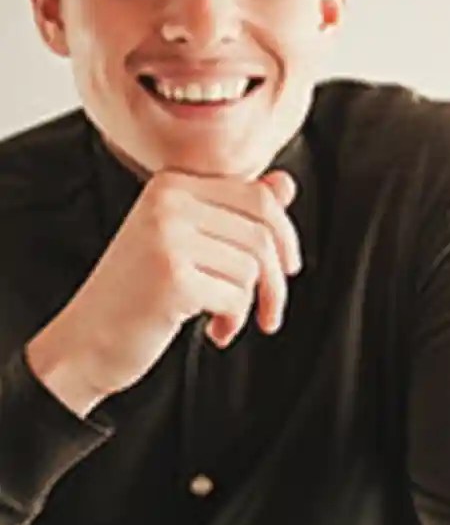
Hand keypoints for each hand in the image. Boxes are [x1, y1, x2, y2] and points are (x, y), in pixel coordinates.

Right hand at [26, 169, 301, 415]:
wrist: (86, 341)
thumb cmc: (143, 294)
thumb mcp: (192, 244)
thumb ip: (238, 212)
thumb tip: (287, 182)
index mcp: (173, 185)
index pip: (260, 197)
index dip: (286, 237)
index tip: (288, 269)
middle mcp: (168, 201)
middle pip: (263, 233)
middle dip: (276, 280)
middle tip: (270, 311)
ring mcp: (166, 236)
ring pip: (253, 267)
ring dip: (250, 305)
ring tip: (225, 320)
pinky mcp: (171, 275)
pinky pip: (237, 296)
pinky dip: (233, 320)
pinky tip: (214, 332)